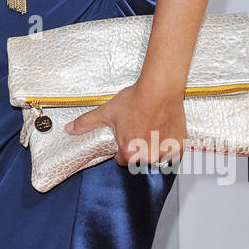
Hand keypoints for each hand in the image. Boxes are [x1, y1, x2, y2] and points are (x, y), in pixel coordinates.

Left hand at [64, 81, 186, 170]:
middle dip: (139, 148)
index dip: (122, 147)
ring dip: (154, 148)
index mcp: (129, 153)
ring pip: (156, 157)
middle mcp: (147, 157)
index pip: (122, 160)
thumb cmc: (135, 100)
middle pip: (139, 160)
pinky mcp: (179, 146)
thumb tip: (69, 129)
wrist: (159, 88)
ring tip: (151, 128)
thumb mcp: (107, 112)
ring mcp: (164, 152)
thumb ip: (87, 123)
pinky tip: (163, 131)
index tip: (126, 136)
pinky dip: (169, 146)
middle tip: (139, 129)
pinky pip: (172, 154)